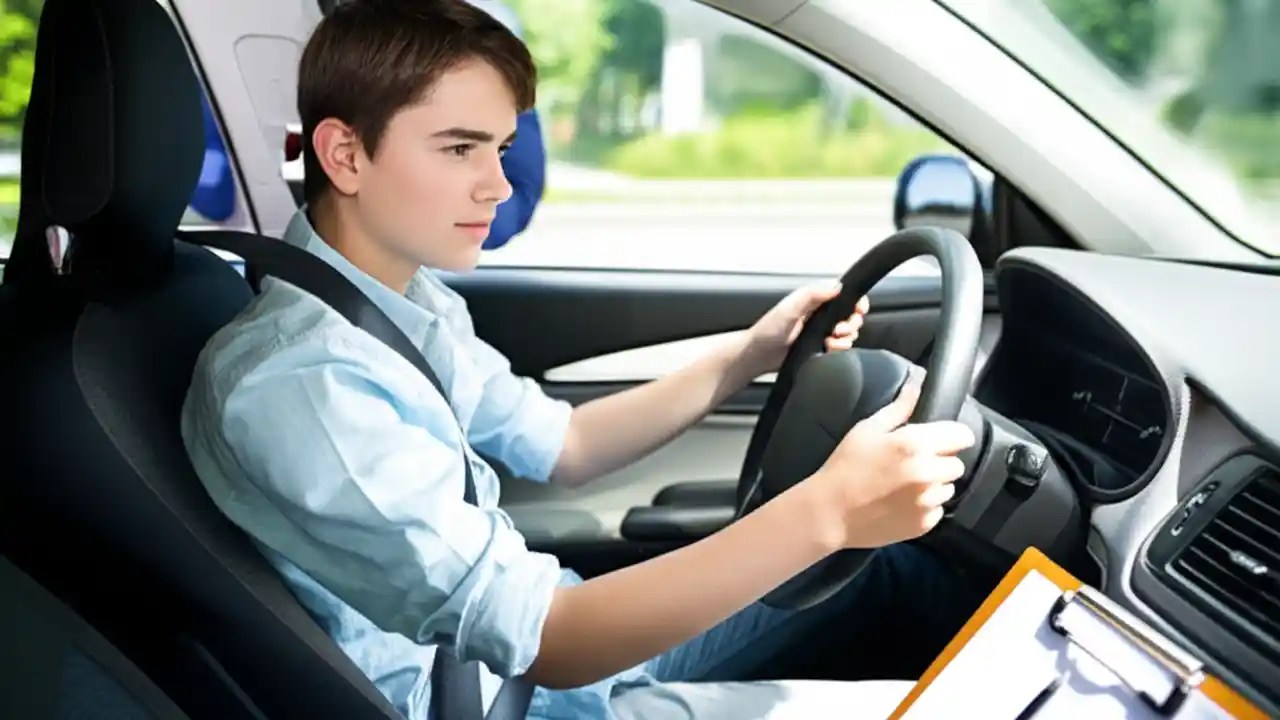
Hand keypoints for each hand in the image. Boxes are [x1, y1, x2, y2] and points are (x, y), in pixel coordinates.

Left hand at [741, 281, 870, 376]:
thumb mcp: (789, 307)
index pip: (846, 297)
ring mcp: (822, 333)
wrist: (758, 355)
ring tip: (830, 341)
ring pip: (849, 334)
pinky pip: (840, 348)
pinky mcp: (820, 349)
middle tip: (838, 330)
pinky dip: (839, 349)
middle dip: (851, 324)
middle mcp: (822, 316)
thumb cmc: (768, 329)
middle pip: (852, 317)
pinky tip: (828, 349)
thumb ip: (812, 294)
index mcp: (816, 301)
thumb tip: (837, 286)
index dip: (857, 303)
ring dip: (845, 338)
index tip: (859, 310)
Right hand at [810, 382, 975, 548]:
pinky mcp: (924, 524)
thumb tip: (918, 384)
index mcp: (914, 445)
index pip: (962, 436)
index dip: (953, 435)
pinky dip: (925, 506)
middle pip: (957, 463)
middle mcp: (927, 473)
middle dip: (941, 461)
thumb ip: (899, 408)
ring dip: (934, 484)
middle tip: (916, 462)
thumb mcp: (866, 429)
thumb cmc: (845, 467)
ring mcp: (927, 502)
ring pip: (948, 487)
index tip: (943, 439)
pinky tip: (902, 502)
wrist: (830, 513)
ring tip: (906, 484)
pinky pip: (937, 509)